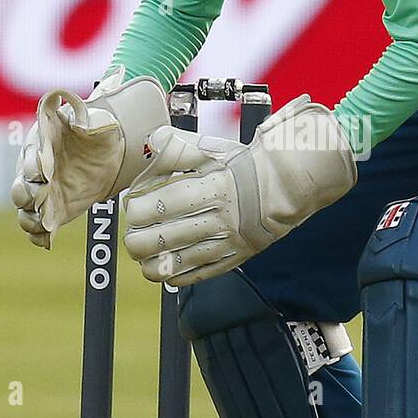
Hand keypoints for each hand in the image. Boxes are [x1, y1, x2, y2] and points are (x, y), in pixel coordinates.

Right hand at [10, 70, 169, 246]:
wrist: (115, 147)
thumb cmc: (104, 126)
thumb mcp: (100, 118)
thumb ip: (90, 116)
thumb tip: (90, 107)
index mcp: (43, 140)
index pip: (32, 153)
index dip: (34, 164)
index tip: (43, 172)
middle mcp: (37, 165)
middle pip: (20, 184)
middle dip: (26, 193)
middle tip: (41, 198)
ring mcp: (43, 188)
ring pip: (25, 207)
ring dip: (30, 217)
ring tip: (42, 224)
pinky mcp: (54, 206)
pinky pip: (38, 223)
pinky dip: (38, 232)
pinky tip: (46, 238)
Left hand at [122, 94, 357, 284]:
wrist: (285, 186)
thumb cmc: (244, 166)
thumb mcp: (212, 148)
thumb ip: (179, 146)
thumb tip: (152, 142)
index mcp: (213, 188)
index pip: (164, 204)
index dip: (140, 210)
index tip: (133, 207)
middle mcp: (219, 218)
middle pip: (166, 238)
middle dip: (139, 240)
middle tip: (132, 235)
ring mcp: (227, 242)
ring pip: (180, 261)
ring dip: (153, 263)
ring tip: (143, 257)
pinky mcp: (235, 257)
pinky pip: (202, 273)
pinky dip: (179, 276)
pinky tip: (165, 272)